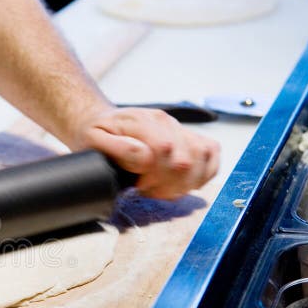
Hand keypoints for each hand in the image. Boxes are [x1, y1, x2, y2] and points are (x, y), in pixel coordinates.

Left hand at [71, 106, 219, 198]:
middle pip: (184, 161)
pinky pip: (212, 155)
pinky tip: (180, 181)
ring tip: (161, 185)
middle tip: (146, 185)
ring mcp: (181, 130)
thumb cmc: (97, 134)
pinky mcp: (191, 138)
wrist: (103, 122)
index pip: (164, 151)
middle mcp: (167, 123)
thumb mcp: (94, 140)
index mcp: (144, 121)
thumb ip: (118, 149)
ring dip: (183, 182)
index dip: (152, 175)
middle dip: (165, 183)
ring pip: (202, 160)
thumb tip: (145, 158)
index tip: (137, 183)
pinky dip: (201, 174)